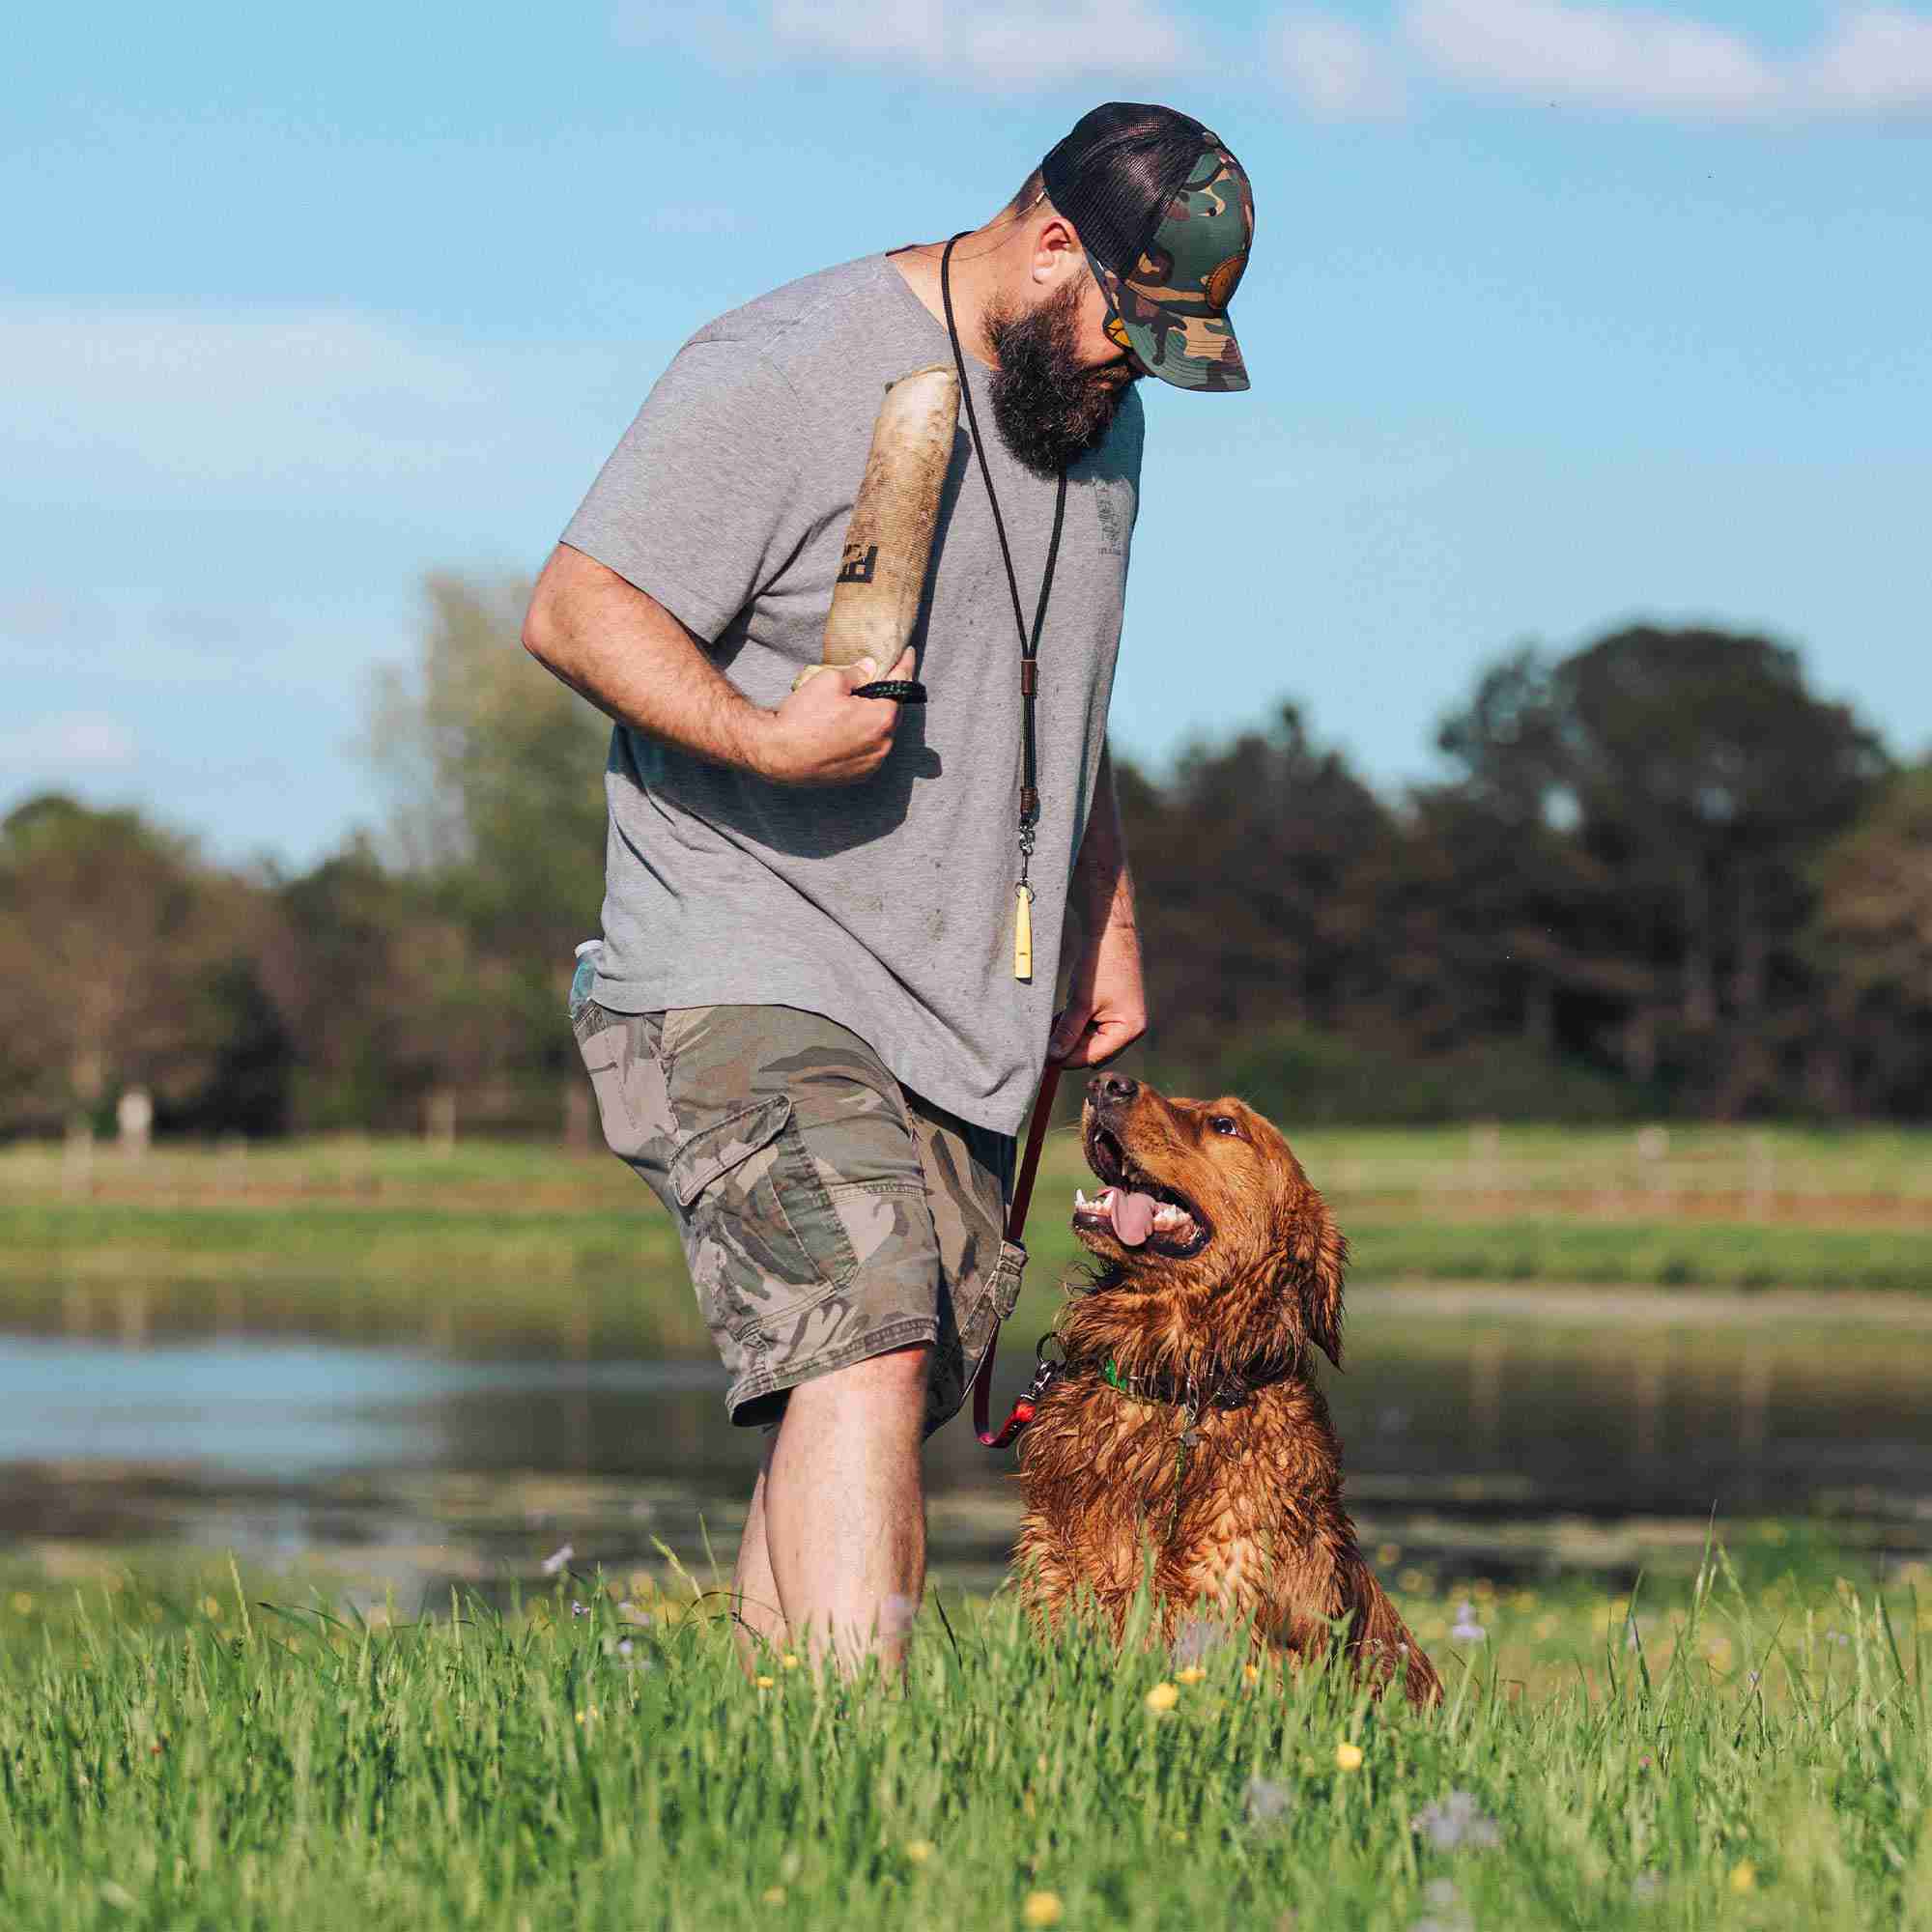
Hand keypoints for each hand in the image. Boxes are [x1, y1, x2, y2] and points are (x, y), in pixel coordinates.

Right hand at [752, 647, 916, 784]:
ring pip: (882, 733)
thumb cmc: (803, 716)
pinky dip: (866, 737)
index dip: (905, 665)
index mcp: (881, 719)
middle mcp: (883, 744)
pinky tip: (850, 728)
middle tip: (880, 677)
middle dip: (888, 693)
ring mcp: (872, 763)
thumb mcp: (830, 681)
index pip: (901, 684)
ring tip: (860, 704)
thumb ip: (858, 673)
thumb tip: (871, 667)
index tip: (907, 653)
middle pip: (893, 711)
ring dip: (876, 717)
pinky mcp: (859, 775)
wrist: (777, 754)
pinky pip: (870, 750)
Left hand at [1048, 915, 1145, 1067]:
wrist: (1109, 932)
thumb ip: (1067, 1031)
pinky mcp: (1113, 1009)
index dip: (1068, 1058)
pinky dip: (1075, 1023)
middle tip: (1043, 1043)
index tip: (1043, 1058)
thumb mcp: (1080, 1001)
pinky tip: (1060, 1016)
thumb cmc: (1100, 965)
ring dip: (1070, 1035)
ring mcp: (1123, 1018)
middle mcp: (1130, 1028)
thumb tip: (1053, 1057)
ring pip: (1090, 1039)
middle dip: (1069, 1047)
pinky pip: (1092, 1026)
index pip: (1094, 1056)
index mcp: (1130, 1029)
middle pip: (1093, 1051)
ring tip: (1050, 1025)